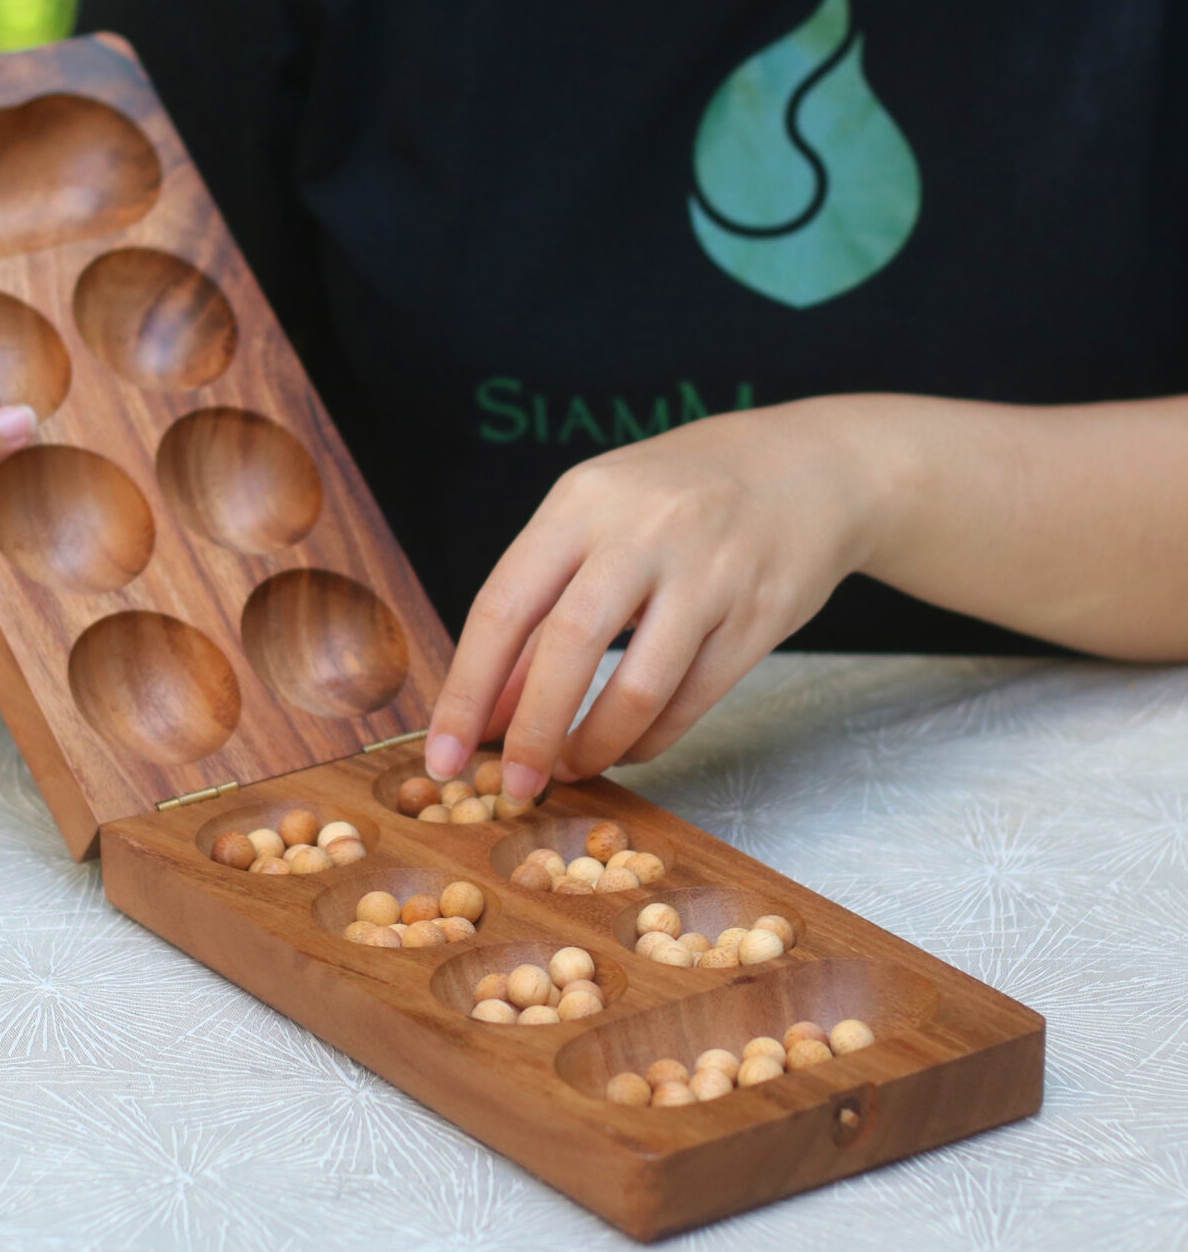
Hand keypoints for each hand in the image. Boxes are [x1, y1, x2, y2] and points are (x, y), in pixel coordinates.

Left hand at [424, 399, 889, 796]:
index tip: (443, 753)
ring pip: (639, 685)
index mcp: (584, 500)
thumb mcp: (596, 522)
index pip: (505, 604)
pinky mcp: (760, 613)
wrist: (807, 466)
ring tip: (569, 769)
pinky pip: (693, 699)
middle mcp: (645, 530)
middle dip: (530, 729)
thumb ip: (539, 609)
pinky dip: (650, 738)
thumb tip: (484, 708)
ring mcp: (709, 571)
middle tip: (510, 785)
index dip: (466, 688)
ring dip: (594, 745)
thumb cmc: (676, 497)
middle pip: (569, 645)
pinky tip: (625, 747)